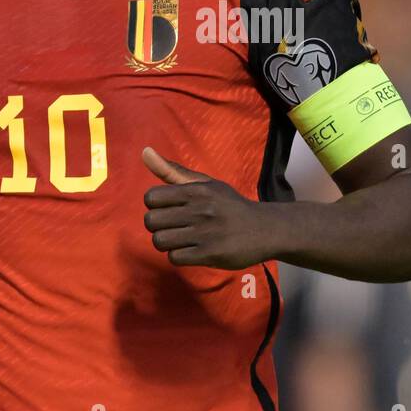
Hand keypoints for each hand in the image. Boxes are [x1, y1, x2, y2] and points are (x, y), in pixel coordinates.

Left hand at [141, 147, 274, 269]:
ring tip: (181, 240)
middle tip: (173, 227)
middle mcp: (200, 209)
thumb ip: (173, 171)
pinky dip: (179, 256)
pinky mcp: (210, 253)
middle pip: (151, 221)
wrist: (265, 229)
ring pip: (160, 241)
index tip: (168, 210)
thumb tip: (144, 152)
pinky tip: (192, 250)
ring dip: (167, 243)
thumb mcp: (206, 184)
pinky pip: (175, 257)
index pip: (151, 198)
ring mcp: (205, 232)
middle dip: (158, 227)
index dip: (155, 206)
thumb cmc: (230, 205)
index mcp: (197, 190)